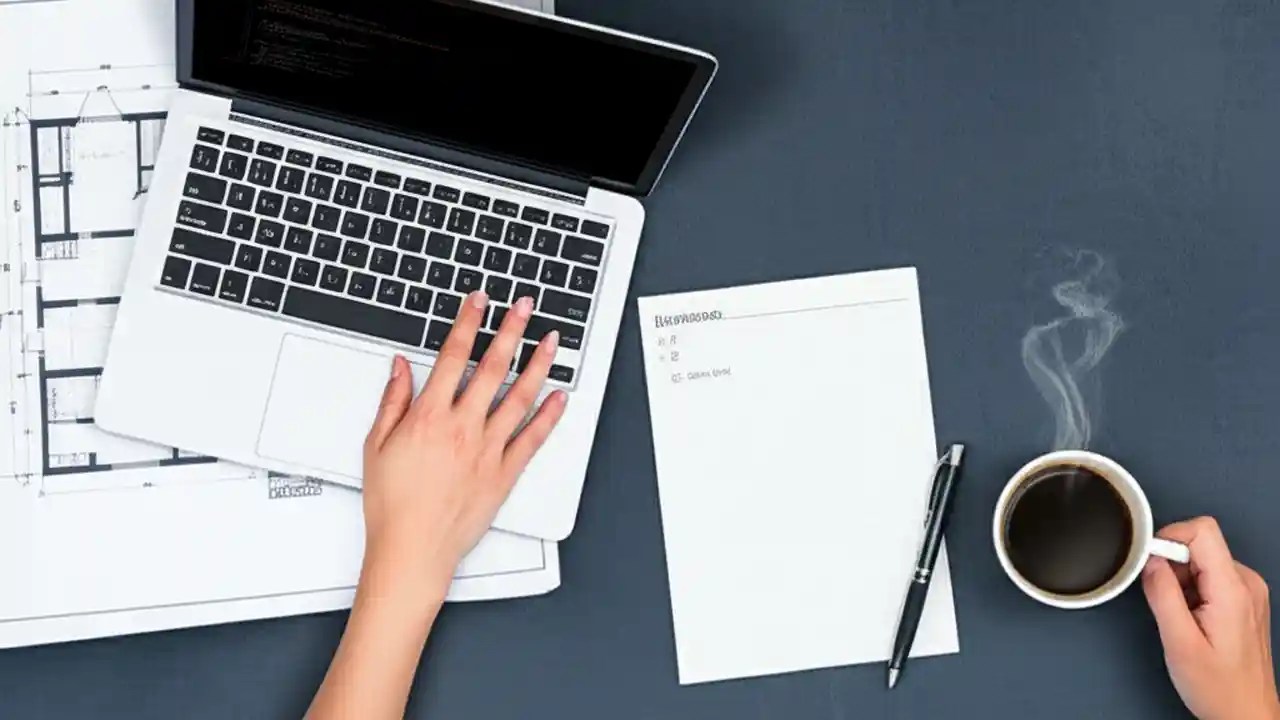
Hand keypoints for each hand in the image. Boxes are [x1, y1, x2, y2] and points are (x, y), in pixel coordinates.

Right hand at [307, 291, 565, 719]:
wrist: (412, 550)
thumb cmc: (392, 504)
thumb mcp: (376, 446)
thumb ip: (392, 401)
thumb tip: (401, 368)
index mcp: (429, 416)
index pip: (454, 356)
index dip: (469, 322)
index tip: (480, 301)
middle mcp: (462, 427)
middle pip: (493, 367)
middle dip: (511, 331)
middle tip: (526, 307)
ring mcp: (488, 449)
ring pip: (520, 397)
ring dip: (538, 365)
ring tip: (551, 340)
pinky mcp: (505, 473)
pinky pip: (532, 437)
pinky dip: (550, 415)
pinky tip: (561, 396)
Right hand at [1142, 516, 1279, 719]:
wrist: (1246, 714)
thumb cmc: (1219, 687)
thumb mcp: (1179, 642)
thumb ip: (1162, 594)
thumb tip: (1150, 560)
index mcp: (1233, 590)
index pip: (1202, 530)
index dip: (1169, 538)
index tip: (1151, 563)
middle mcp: (1246, 583)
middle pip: (1200, 544)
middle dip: (1172, 567)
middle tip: (1165, 603)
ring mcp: (1248, 591)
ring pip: (1202, 560)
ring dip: (1181, 581)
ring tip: (1180, 617)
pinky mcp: (1243, 599)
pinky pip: (1209, 576)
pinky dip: (1191, 590)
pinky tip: (1191, 619)